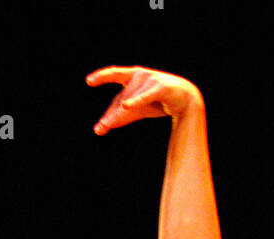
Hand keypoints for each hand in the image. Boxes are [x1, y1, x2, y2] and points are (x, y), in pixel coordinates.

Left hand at [86, 66, 202, 133]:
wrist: (185, 99)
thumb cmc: (159, 102)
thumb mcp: (139, 109)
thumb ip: (121, 116)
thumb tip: (99, 128)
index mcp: (131, 76)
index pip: (116, 89)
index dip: (103, 88)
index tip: (89, 81)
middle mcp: (139, 75)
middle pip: (122, 99)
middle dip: (112, 115)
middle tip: (100, 128)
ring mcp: (150, 80)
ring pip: (130, 100)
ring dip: (120, 115)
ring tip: (109, 125)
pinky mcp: (160, 88)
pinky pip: (145, 96)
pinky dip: (136, 101)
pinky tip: (126, 106)